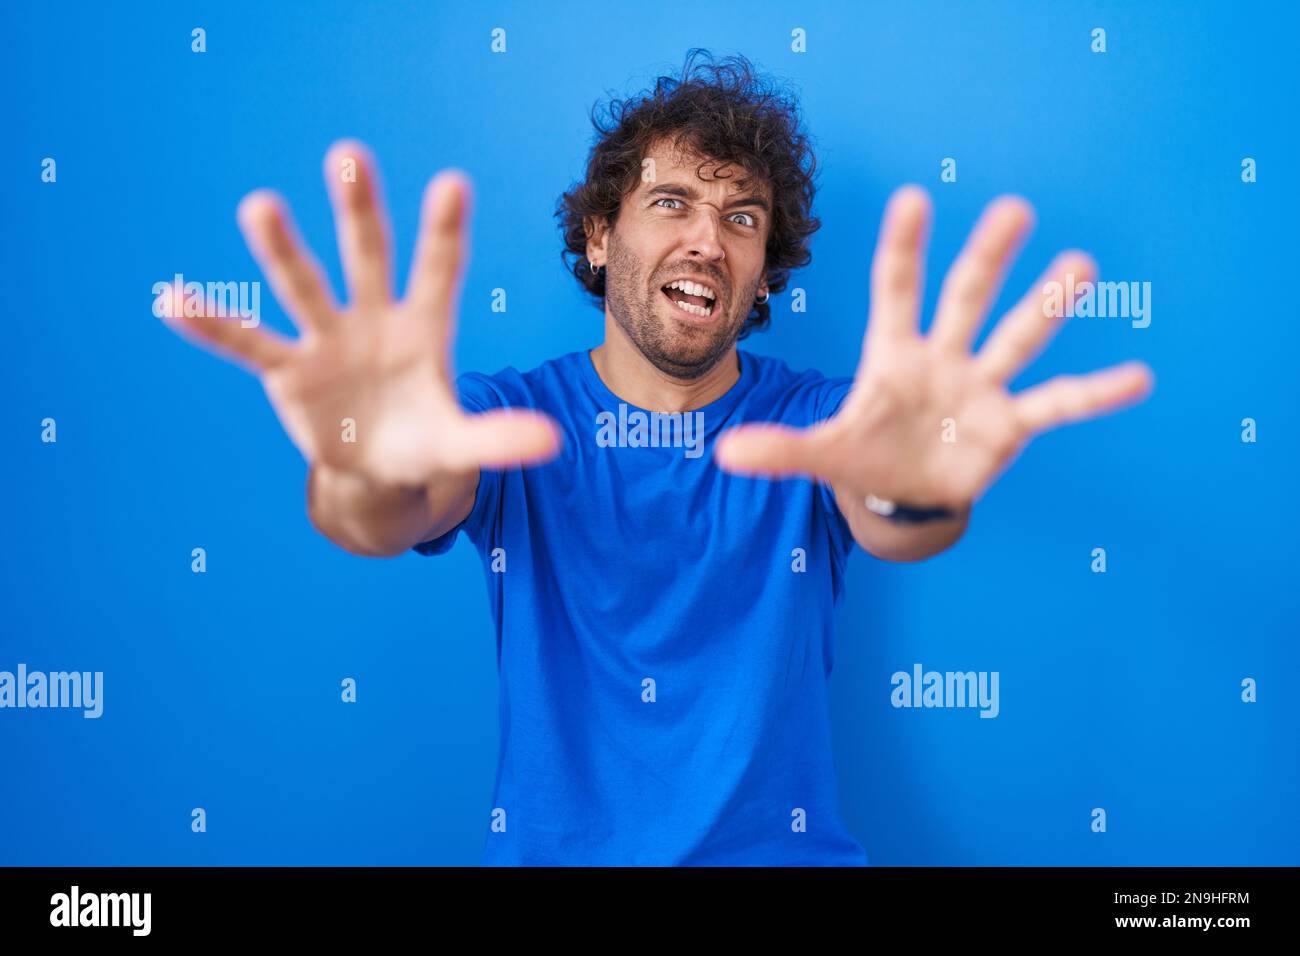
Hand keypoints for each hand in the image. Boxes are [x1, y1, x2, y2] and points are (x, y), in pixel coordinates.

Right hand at [159, 140, 560, 486]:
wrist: (375, 467)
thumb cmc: (422, 440)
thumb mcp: (459, 445)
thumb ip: (497, 440)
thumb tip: (551, 442)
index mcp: (424, 327)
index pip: (438, 272)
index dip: (444, 233)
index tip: (452, 182)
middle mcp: (373, 319)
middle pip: (368, 257)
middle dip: (358, 212)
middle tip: (348, 156)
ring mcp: (326, 340)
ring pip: (303, 285)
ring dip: (281, 249)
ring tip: (259, 205)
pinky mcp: (287, 370)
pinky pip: (247, 343)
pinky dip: (213, 325)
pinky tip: (172, 300)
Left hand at [713, 186, 1152, 510]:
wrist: (903, 489)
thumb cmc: (865, 454)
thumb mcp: (821, 453)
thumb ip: (780, 451)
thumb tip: (722, 455)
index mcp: (893, 354)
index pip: (896, 291)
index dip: (903, 250)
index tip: (915, 199)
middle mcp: (943, 357)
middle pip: (966, 299)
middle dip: (986, 258)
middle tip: (1014, 208)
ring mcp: (980, 387)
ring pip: (1017, 338)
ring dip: (1047, 307)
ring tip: (1079, 266)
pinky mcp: (1010, 424)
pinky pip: (1057, 404)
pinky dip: (1094, 394)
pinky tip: (1138, 376)